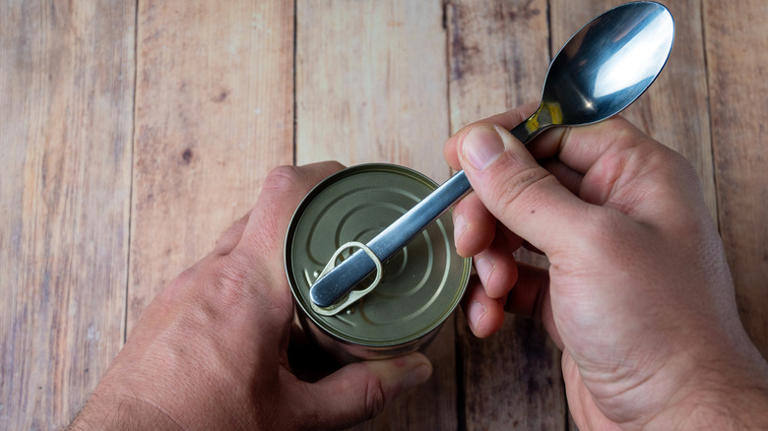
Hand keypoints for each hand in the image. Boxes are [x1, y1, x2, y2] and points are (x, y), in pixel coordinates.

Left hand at [69, 162, 431, 430]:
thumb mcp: (293, 416)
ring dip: (277, 260)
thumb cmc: (198, 427)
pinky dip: (248, 285)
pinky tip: (265, 328)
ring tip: (307, 300)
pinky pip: (217, 273)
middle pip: (267, 216)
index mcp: (249, 286)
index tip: (350, 186)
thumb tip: (410, 371)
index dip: (322, 176)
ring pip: (240, 244)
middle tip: (341, 255)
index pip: (284, 194)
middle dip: (308, 229)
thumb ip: (361, 392)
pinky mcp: (170, 307)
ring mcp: (185, 287)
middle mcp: (212, 273)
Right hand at [444, 106, 767, 428]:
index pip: (558, 126)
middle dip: (488, 210)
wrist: (676, 419)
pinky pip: (514, 276)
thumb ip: (525, 189)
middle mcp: (611, 207)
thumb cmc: (661, 330)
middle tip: (469, 239)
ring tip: (491, 288)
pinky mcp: (567, 295)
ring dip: (488, 257)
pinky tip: (489, 316)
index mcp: (635, 174)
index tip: (460, 156)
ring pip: (512, 228)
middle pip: (525, 179)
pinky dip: (493, 293)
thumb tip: (481, 142)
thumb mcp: (586, 244)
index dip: (505, 138)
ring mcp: (587, 253)